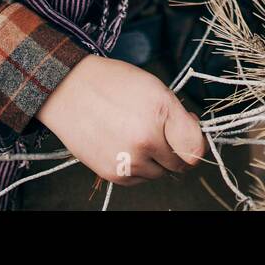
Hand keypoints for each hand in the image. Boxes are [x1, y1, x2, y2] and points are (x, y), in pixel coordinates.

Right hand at [36, 55, 205, 185]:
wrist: (69, 90)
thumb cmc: (113, 85)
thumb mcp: (155, 88)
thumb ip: (181, 117)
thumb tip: (194, 142)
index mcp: (161, 114)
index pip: (195, 150)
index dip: (195, 142)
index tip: (188, 134)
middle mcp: (146, 141)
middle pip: (178, 164)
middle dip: (174, 150)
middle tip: (159, 131)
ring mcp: (128, 161)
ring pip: (158, 174)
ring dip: (155, 160)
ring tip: (136, 135)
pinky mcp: (112, 173)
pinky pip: (138, 179)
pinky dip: (137, 167)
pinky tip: (124, 145)